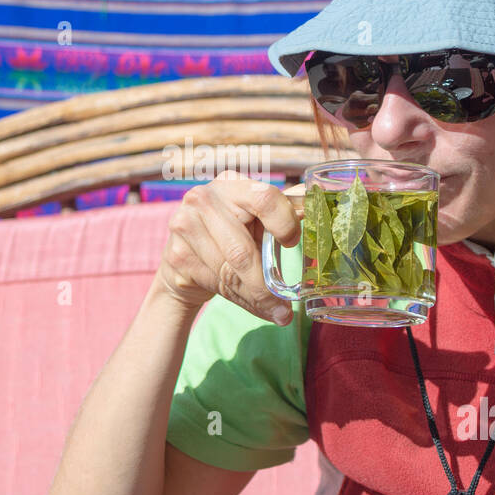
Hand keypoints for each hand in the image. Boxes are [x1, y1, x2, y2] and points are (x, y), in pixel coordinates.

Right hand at [156, 172, 304, 324]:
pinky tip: (252, 305)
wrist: (185, 260)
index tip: (292, 243)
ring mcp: (184, 225)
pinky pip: (215, 284)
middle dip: (266, 285)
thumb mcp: (257, 220)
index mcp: (231, 183)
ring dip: (256, 298)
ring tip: (274, 311)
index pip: (264, 198)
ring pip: (230, 273)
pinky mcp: (177, 255)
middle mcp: (203, 198)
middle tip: (286, 306)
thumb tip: (318, 205)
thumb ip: (284, 212)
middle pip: (243, 250)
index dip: (284, 223)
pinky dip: (240, 301)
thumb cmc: (232, 235)